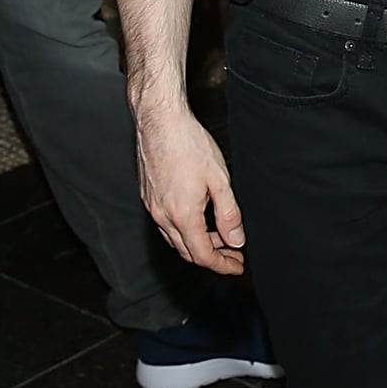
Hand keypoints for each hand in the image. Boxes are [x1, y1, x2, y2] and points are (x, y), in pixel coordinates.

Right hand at [132, 101, 245, 273]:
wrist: (160, 121)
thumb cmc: (189, 144)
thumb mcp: (219, 180)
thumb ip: (228, 214)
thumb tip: (236, 240)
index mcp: (182, 215)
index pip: (203, 255)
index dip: (223, 265)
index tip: (238, 266)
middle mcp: (162, 216)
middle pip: (187, 251)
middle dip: (213, 257)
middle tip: (234, 254)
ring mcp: (153, 207)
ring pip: (176, 239)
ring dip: (199, 243)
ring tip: (221, 236)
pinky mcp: (149, 196)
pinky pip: (167, 224)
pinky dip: (185, 230)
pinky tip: (200, 219)